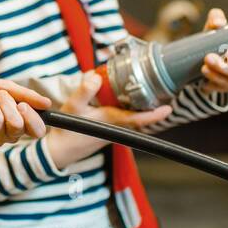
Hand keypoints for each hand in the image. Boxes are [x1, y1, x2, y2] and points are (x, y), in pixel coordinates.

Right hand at [45, 71, 173, 168]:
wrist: (60, 150)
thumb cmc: (67, 130)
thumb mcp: (72, 107)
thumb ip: (84, 91)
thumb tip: (96, 77)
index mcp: (111, 120)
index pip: (138, 119)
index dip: (154, 115)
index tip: (168, 109)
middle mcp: (116, 126)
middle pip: (140, 116)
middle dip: (151, 106)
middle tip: (163, 92)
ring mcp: (113, 128)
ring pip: (132, 116)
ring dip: (139, 106)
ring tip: (147, 91)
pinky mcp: (108, 128)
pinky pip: (123, 117)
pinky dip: (126, 107)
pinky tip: (122, 96)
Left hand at [198, 9, 227, 93]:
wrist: (201, 56)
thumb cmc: (215, 37)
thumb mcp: (215, 25)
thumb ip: (216, 18)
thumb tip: (218, 24)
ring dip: (222, 70)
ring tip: (208, 59)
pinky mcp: (227, 86)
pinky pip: (223, 87)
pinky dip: (213, 80)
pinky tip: (205, 72)